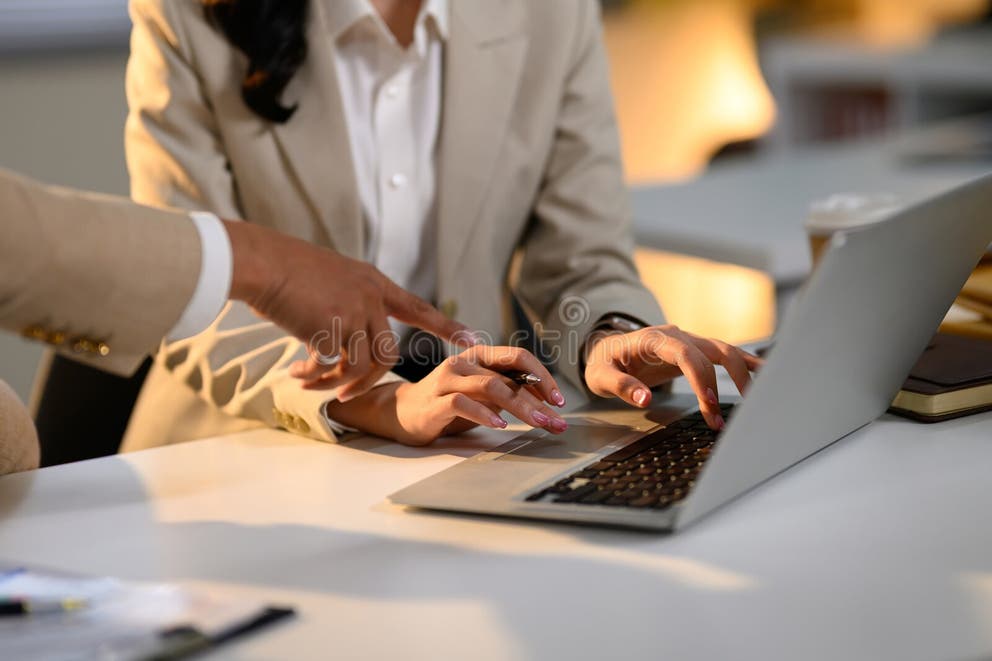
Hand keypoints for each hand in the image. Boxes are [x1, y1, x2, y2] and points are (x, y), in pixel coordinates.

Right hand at [223, 220, 476, 398]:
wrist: (262, 262)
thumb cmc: (287, 271)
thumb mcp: (331, 279)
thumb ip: (347, 305)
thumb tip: (342, 341)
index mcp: (373, 283)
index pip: (417, 308)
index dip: (444, 326)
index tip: (470, 341)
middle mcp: (370, 297)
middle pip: (388, 353)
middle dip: (368, 380)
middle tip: (345, 393)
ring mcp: (354, 311)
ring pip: (362, 365)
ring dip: (338, 383)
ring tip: (313, 385)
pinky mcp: (332, 326)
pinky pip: (332, 366)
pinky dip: (314, 376)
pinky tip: (296, 374)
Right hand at [326, 346, 568, 445]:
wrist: (401, 412)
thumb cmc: (447, 404)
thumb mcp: (481, 396)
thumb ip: (507, 393)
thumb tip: (547, 406)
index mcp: (479, 357)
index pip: (518, 357)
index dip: (542, 376)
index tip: (559, 400)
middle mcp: (464, 363)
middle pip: (509, 375)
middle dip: (537, 399)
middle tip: (556, 420)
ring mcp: (448, 380)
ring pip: (491, 386)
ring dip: (520, 406)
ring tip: (538, 423)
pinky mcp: (435, 401)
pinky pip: (463, 404)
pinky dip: (485, 414)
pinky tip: (500, 426)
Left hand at [583, 325, 762, 429]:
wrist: (606, 349)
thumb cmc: (604, 362)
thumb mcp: (600, 375)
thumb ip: (620, 386)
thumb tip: (644, 398)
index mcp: (652, 338)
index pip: (685, 354)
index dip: (701, 379)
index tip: (710, 406)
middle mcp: (675, 335)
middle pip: (710, 352)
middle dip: (722, 385)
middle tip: (722, 420)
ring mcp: (687, 341)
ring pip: (723, 350)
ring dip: (742, 373)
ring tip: (759, 396)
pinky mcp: (694, 351)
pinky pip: (724, 354)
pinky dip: (745, 361)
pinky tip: (765, 371)